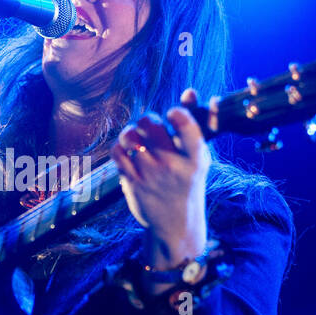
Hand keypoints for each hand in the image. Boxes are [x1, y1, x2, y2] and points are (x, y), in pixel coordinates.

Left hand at [110, 87, 210, 275]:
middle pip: (150, 124)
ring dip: (131, 132)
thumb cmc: (188, 181)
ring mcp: (150, 175)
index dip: (177, 113)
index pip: (186, 127)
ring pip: (130, 135)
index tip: (173, 114)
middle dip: (148, 119)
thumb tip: (189, 91)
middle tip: (151, 127)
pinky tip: (128, 151)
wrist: (175, 223)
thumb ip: (193, 123)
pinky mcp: (132, 182)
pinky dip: (120, 146)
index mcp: (195, 159)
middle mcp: (172, 166)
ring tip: (137, 138)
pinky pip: (117, 151)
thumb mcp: (198, 157)